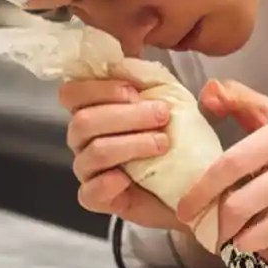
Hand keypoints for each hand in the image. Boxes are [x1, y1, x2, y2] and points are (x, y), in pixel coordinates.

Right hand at [59, 79, 181, 230]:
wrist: (195, 187)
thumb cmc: (179, 141)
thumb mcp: (173, 102)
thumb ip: (156, 82)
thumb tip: (140, 68)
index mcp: (94, 110)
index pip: (72, 93)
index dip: (99, 88)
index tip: (134, 91)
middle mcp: (85, 139)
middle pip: (83, 121)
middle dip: (126, 115)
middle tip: (162, 115)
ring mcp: (89, 170)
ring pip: (94, 151)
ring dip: (131, 144)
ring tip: (163, 143)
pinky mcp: (98, 199)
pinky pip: (90, 192)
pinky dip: (109, 183)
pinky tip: (129, 179)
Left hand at [176, 80, 267, 263]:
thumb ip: (236, 98)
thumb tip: (206, 94)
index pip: (230, 166)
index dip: (201, 191)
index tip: (184, 209)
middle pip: (241, 208)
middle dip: (217, 224)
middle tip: (208, 227)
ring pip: (259, 237)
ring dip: (237, 242)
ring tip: (232, 235)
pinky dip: (262, 250)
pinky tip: (260, 239)